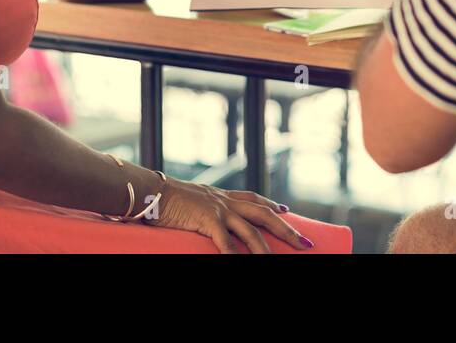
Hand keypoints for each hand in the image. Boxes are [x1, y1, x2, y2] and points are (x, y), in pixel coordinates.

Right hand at [149, 177, 312, 253]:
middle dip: (286, 228)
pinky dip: (235, 254)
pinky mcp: (207, 219)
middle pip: (264, 213)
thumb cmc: (165, 198)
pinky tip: (242, 263)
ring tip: (276, 262)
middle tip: (304, 242)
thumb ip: (201, 207)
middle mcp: (225, 200)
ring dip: (266, 249)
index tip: (285, 209)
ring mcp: (218, 209)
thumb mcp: (191, 200)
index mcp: (221, 195)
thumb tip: (199, 214)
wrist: (151, 191)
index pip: (253, 198)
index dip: (271, 204)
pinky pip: (226, 241)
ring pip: (251, 230)